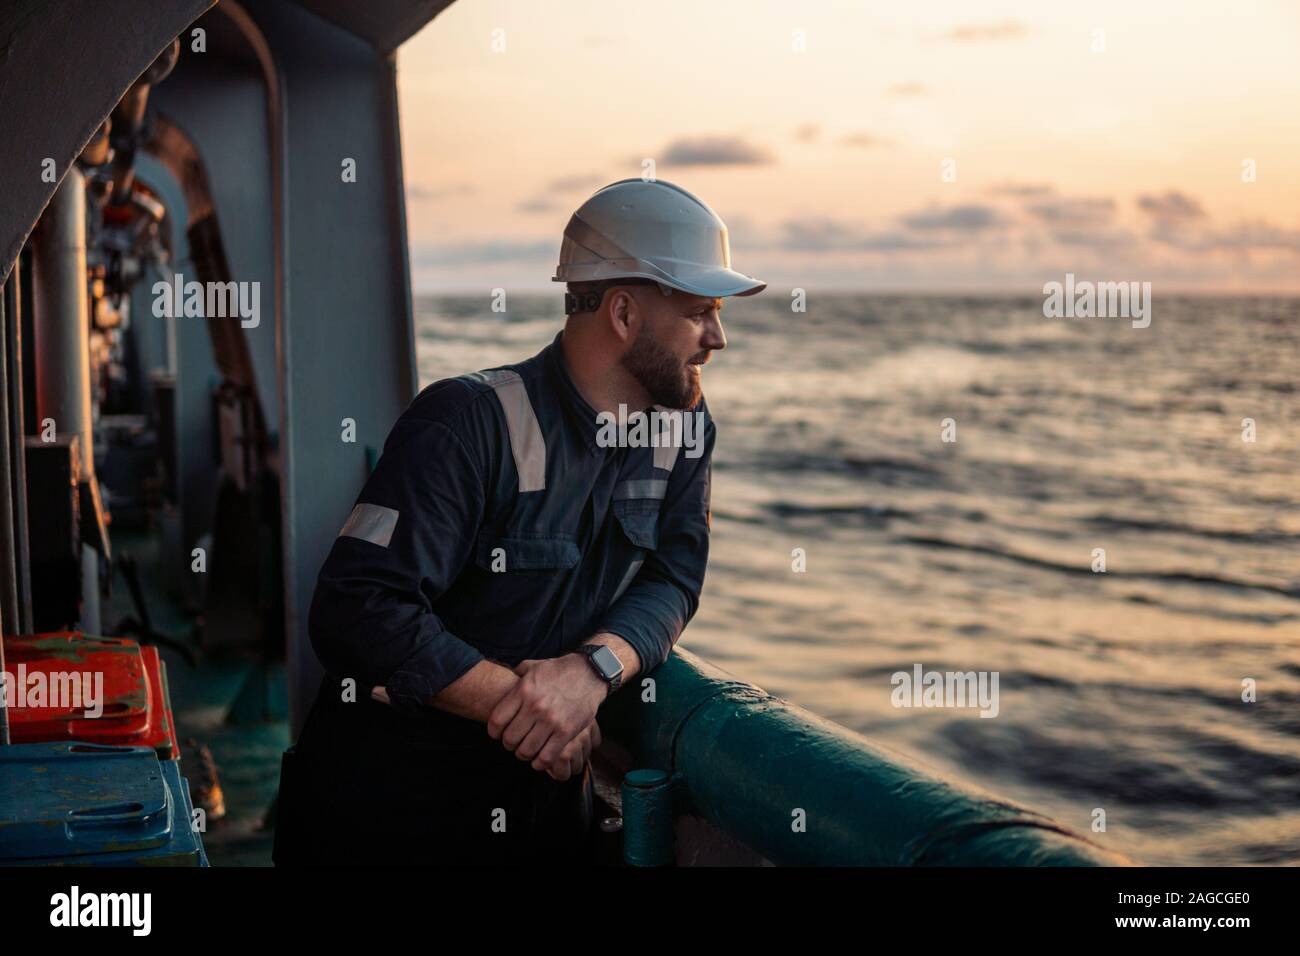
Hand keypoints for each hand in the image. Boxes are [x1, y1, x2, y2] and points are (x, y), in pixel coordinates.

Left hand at [486, 654, 606, 778]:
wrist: (589, 672)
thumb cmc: (558, 670)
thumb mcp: (533, 666)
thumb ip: (516, 674)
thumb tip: (503, 678)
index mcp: (523, 690)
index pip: (496, 720)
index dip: (494, 732)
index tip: (498, 734)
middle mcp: (535, 706)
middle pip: (510, 738)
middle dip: (509, 744)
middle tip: (514, 743)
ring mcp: (551, 720)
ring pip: (526, 750)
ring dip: (524, 754)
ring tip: (527, 750)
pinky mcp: (567, 731)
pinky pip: (547, 756)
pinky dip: (540, 762)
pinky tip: (540, 758)